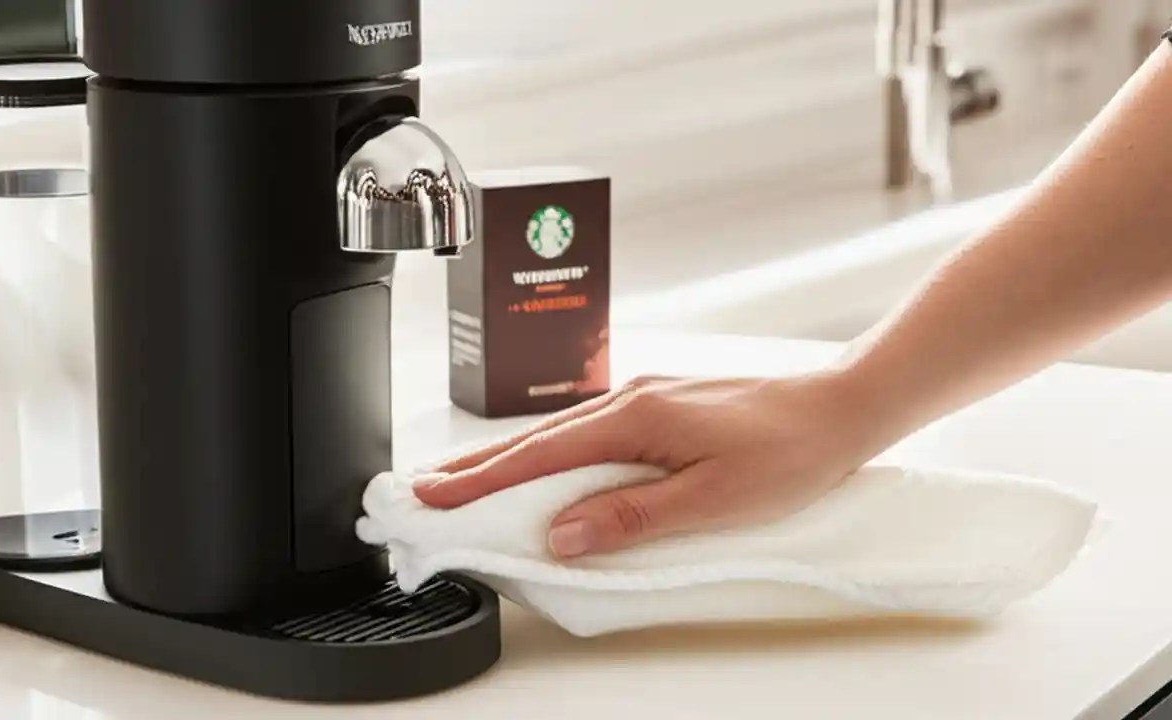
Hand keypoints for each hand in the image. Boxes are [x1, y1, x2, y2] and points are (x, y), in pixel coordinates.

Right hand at [414, 373, 884, 558]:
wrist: (844, 407)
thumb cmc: (791, 450)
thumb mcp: (713, 498)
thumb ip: (631, 515)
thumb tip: (563, 534)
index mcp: (637, 418)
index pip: (541, 456)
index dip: (483, 481)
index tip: (433, 496)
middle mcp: (632, 400)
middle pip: (537, 439)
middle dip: (478, 466)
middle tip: (425, 488)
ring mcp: (646, 400)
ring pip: (561, 433)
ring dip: (512, 460)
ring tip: (469, 482)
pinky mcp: (662, 408)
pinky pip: (589, 432)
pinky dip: (552, 453)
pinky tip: (544, 467)